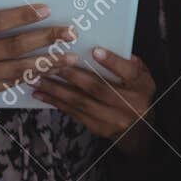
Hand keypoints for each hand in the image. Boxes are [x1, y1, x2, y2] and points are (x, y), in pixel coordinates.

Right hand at [0, 0, 76, 107]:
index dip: (21, 16)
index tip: (46, 10)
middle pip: (12, 47)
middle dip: (44, 39)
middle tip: (70, 33)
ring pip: (16, 69)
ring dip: (47, 63)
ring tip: (70, 57)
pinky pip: (10, 83)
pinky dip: (33, 77)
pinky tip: (52, 70)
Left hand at [33, 48, 156, 152]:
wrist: (140, 130)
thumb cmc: (138, 94)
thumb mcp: (143, 77)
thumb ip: (129, 63)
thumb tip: (105, 49)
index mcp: (142, 86)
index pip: (128, 72)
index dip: (112, 62)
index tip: (95, 51)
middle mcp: (130, 104)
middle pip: (99, 88)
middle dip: (74, 75)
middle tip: (53, 63)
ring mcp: (113, 119)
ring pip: (82, 102)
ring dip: (57, 90)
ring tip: (38, 78)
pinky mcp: (98, 127)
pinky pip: (75, 113)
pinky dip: (56, 103)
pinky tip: (42, 94)